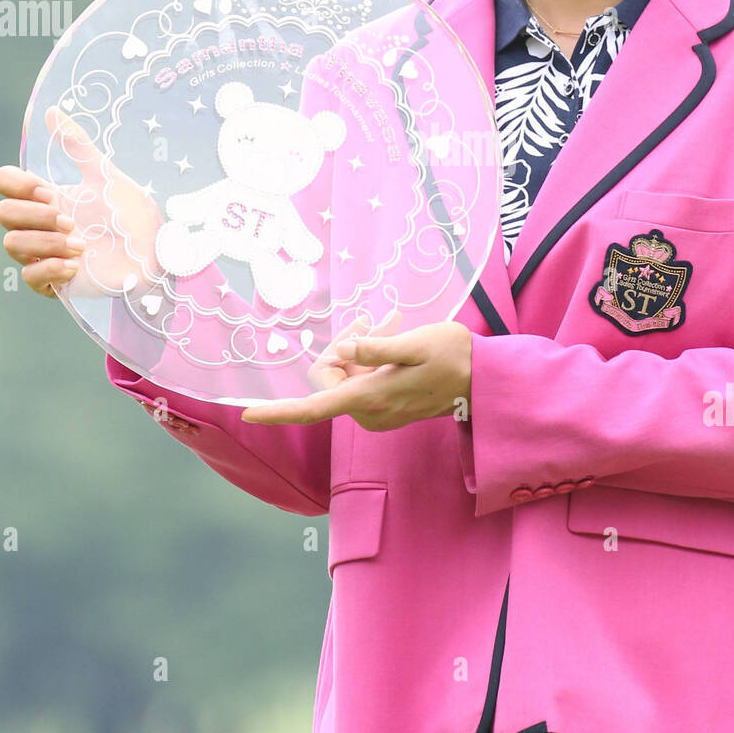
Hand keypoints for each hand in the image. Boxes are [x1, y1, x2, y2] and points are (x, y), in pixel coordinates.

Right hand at [0, 107, 162, 297]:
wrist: (156, 250)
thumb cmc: (129, 213)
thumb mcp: (105, 176)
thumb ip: (78, 146)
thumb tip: (51, 111)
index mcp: (47, 196)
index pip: (4, 183)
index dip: (17, 185)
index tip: (49, 191)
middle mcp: (40, 224)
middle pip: (3, 213)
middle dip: (35, 215)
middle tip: (72, 220)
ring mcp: (44, 253)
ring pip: (11, 244)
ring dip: (45, 242)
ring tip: (80, 244)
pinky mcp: (55, 282)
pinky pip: (30, 278)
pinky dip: (48, 269)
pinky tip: (75, 265)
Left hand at [242, 320, 472, 432]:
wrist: (485, 380)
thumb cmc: (454, 357)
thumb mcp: (416, 343)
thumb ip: (376, 349)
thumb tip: (343, 351)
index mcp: (371, 398)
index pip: (313, 410)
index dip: (278, 412)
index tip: (248, 414)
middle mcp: (370, 412)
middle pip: (330, 381)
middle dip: (344, 347)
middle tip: (371, 319)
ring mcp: (379, 413)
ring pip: (348, 377)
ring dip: (362, 347)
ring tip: (391, 322)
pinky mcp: (387, 407)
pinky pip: (363, 381)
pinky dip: (371, 358)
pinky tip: (392, 335)